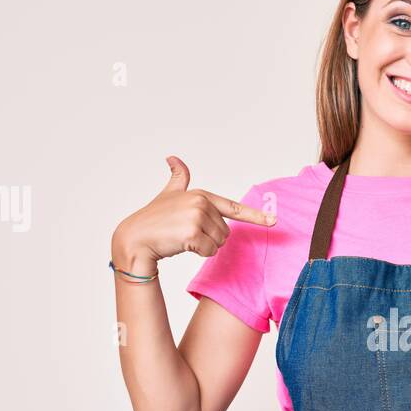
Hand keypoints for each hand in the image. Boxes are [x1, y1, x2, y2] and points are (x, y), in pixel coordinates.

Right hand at [112, 156, 275, 268]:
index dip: (256, 216)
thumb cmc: (153, 219)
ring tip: (182, 238)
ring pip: (218, 243)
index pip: (233, 207)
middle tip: (186, 233)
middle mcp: (200, 203)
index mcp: (201, 195)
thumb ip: (178, 177)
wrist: (136, 237)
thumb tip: (173, 157)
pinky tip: (181, 245)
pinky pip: (209, 251)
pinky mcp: (192, 234)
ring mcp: (196, 218)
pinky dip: (197, 253)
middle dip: (209, 237)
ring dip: (203, 246)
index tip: (274, 222)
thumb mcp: (168, 194)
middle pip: (225, 232)